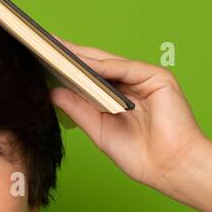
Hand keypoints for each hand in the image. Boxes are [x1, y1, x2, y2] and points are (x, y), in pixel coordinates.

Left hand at [48, 37, 210, 196]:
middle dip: (71, 55)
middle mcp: (132, 84)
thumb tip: (54, 91)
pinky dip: (106, 66)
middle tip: (44, 43)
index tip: (41, 59)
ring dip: (83, 56)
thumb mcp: (99, 130)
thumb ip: (78, 109)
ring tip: (58, 49)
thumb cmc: (140, 155)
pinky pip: (127, 68)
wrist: (170, 167)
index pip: (89, 77)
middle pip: (97, 65)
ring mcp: (145, 79)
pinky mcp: (158, 78)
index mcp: (119, 97)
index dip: (67, 68)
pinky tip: (86, 65)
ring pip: (109, 63)